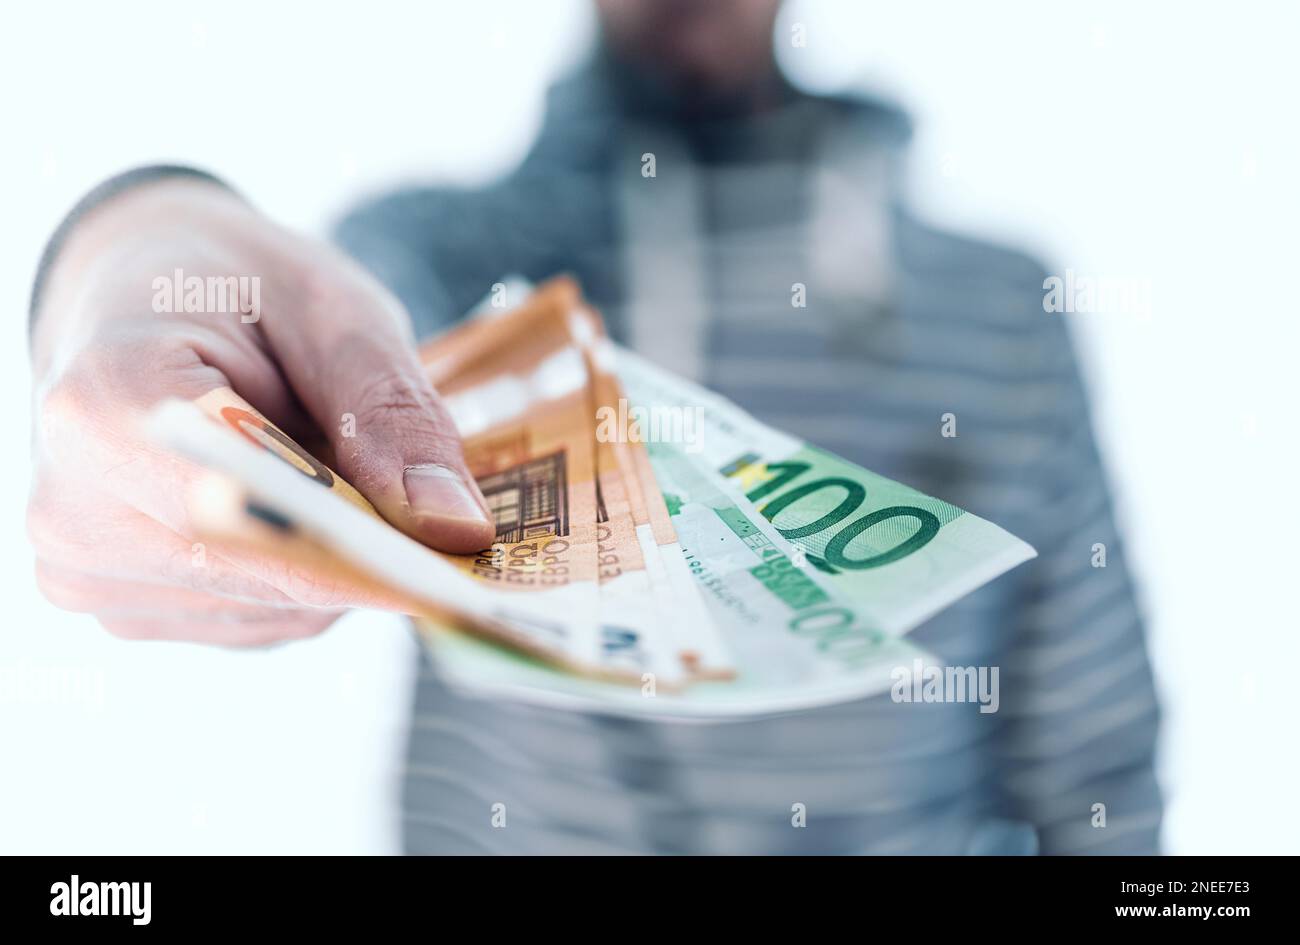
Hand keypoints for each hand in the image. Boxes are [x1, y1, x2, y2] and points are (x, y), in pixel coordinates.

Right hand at [28, 177, 494, 644]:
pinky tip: (296, 500)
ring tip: (324, 460)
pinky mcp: (135, 610)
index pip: (236, 509)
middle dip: (366, 537)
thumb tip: (455, 530)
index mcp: (104, 408)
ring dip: (339, 549)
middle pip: (269, 571)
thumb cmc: (242, 289)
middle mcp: (77, 512)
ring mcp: (97, 574)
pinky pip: (270, 614)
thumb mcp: (337, 315)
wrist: (148, 299)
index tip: (458, 548)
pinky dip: (312, 568)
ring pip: (283, 603)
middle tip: (426, 489)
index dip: (353, 538)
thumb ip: (394, 416)